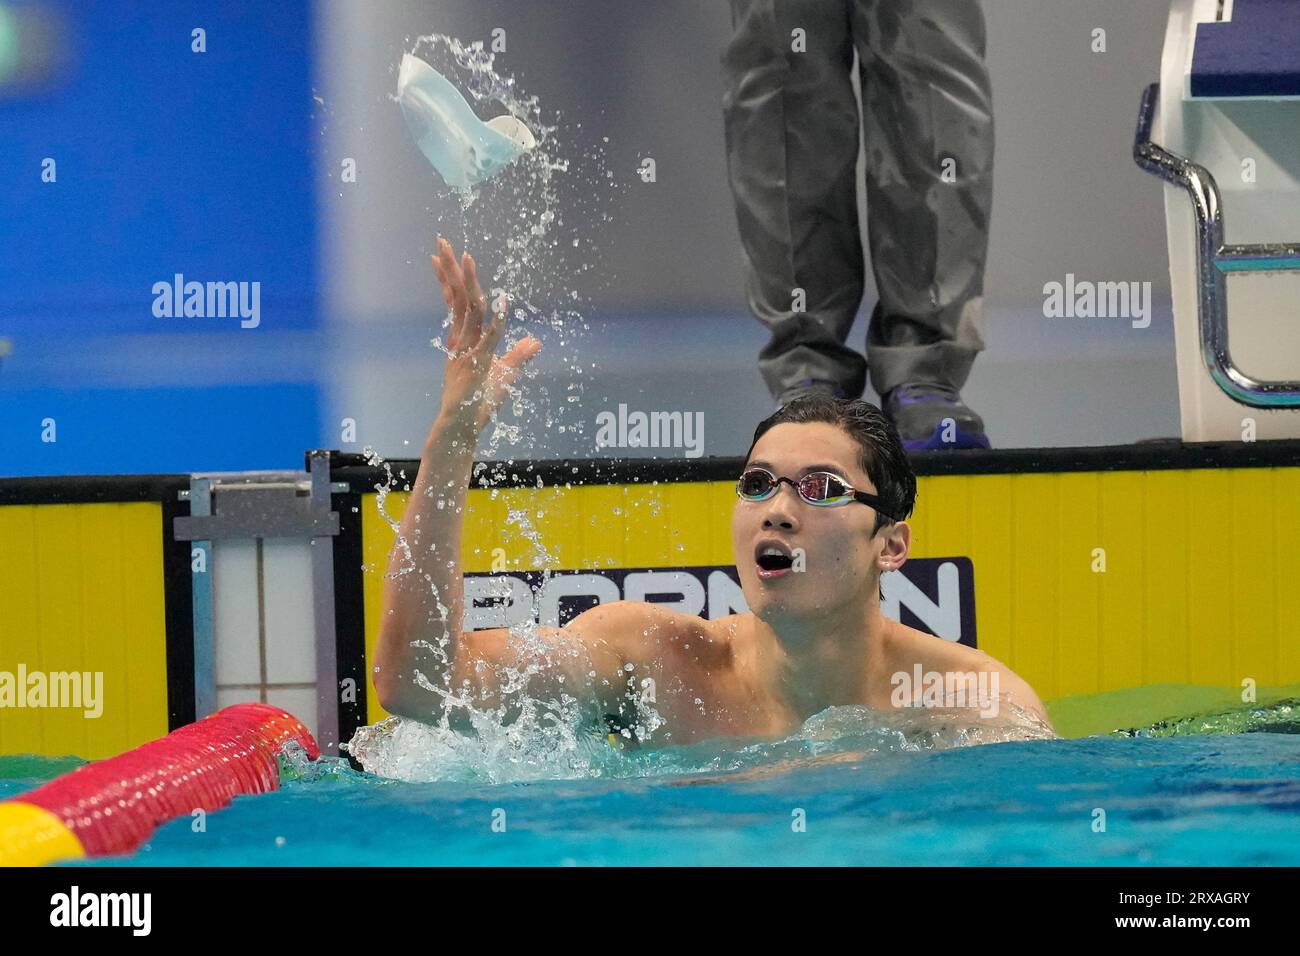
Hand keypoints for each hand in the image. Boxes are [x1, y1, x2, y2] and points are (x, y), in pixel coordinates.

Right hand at [431, 235, 541, 433]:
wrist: (463, 426)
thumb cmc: (480, 402)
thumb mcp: (506, 374)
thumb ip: (519, 356)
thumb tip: (536, 341)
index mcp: (463, 337)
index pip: (456, 300)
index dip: (450, 277)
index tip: (442, 255)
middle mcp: (461, 339)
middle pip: (457, 297)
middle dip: (449, 268)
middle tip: (441, 241)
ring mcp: (466, 350)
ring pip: (468, 309)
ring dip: (468, 282)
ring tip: (464, 256)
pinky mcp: (476, 364)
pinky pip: (488, 338)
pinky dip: (497, 320)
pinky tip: (502, 301)